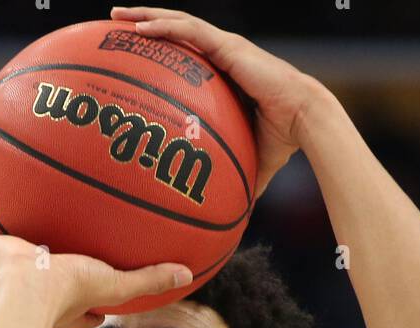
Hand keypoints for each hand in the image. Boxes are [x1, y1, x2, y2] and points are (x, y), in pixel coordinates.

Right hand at [0, 205, 191, 327]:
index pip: (85, 312)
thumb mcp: (117, 284)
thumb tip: (188, 276)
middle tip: (59, 260)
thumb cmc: (71, 293)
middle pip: (49, 282)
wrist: (28, 291)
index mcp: (69, 305)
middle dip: (54, 275)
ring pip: (14, 259)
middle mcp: (40, 290)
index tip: (102, 305)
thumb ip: (149, 280)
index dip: (95, 309)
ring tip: (17, 229)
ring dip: (14, 247)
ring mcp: (15, 272)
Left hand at [109, 6, 325, 200]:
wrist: (305, 120)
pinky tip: (139, 28)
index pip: (186, 53)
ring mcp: (225, 46)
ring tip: (116, 16)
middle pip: (175, 30)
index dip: (161, 46)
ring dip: (146, 16)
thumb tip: (230, 216)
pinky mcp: (229, 46)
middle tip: (114, 22)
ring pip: (177, 22)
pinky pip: (189, 31)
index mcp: (224, 72)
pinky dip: (163, 27)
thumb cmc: (284, 140)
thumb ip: (236, 180)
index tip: (134, 50)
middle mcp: (222, 53)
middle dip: (143, 21)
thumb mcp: (252, 162)